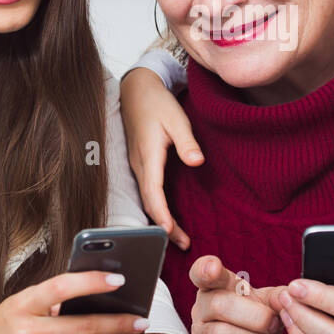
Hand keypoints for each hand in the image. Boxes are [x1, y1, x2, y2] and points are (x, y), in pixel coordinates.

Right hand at [0, 271, 148, 333]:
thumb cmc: (0, 326)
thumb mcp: (19, 303)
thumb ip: (51, 299)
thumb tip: (96, 294)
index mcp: (22, 305)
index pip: (62, 288)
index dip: (92, 282)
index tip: (119, 278)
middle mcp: (26, 333)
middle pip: (83, 326)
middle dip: (118, 323)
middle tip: (140, 320)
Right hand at [119, 67, 200, 250]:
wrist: (136, 90)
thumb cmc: (157, 103)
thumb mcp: (176, 119)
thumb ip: (187, 142)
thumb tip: (197, 161)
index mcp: (148, 155)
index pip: (152, 191)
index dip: (160, 213)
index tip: (169, 230)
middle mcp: (139, 164)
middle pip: (149, 203)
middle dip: (163, 226)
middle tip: (183, 244)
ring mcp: (137, 166)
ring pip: (146, 200)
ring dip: (160, 220)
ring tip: (178, 238)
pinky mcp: (140, 165)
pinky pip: (147, 192)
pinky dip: (156, 208)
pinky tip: (167, 217)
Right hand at [189, 255, 283, 333]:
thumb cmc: (256, 321)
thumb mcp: (267, 303)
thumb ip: (278, 296)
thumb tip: (287, 297)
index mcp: (215, 288)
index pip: (201, 273)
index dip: (205, 269)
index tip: (214, 267)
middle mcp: (202, 311)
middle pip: (219, 305)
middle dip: (256, 316)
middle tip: (274, 324)